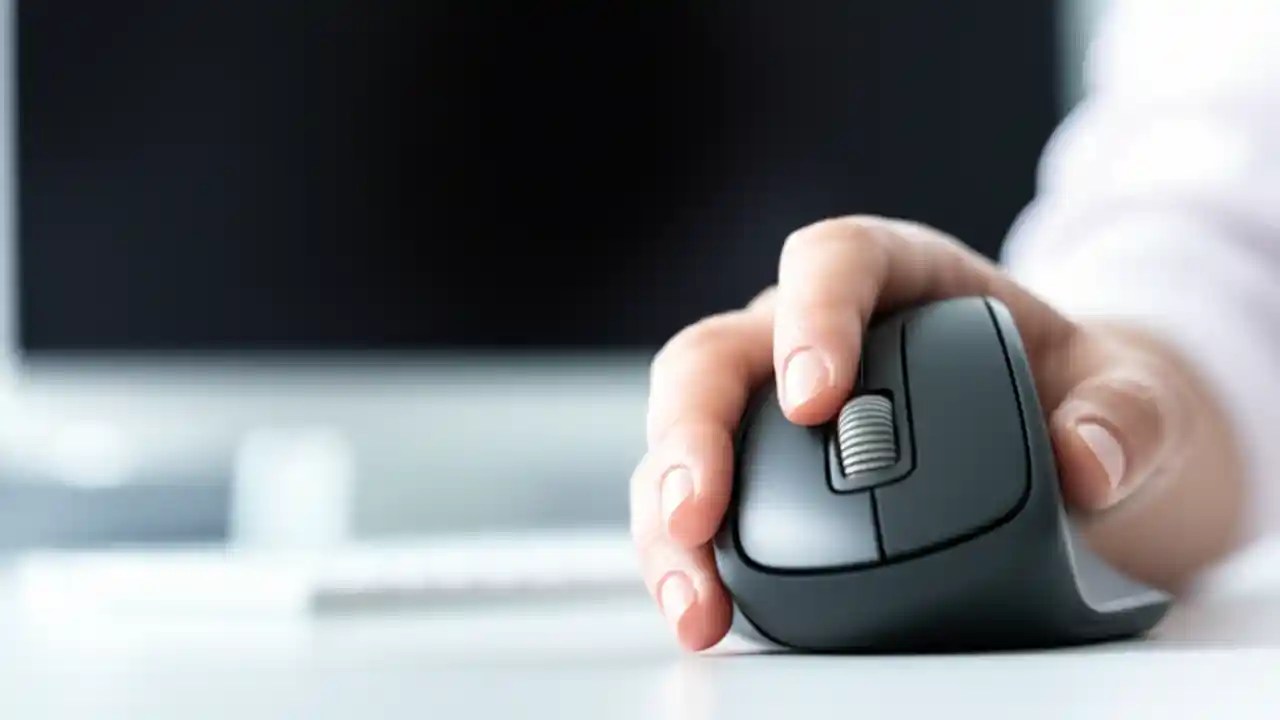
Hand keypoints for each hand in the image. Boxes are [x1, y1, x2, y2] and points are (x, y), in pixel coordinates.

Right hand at [629, 216, 1243, 650]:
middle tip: (703, 506)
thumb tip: (1087, 463)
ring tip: (691, 590)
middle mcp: (807, 333)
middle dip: (694, 430)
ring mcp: (768, 403)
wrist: (1049, 440)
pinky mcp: (754, 471)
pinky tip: (700, 606)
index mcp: (895, 278)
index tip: (814, 397)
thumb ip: (1123, 414)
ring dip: (668, 510)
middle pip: (716, 352)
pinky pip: (694, 499)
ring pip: (683, 431)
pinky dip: (687, 555)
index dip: (811, 317)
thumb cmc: (1064, 392)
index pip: (831, 261)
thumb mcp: (1121, 388)